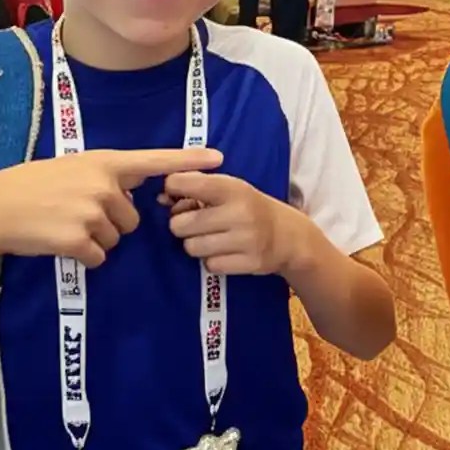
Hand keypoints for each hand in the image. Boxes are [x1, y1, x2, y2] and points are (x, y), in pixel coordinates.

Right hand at [0, 148, 223, 267]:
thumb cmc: (32, 187)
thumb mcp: (73, 168)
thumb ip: (106, 176)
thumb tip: (134, 189)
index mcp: (104, 163)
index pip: (156, 160)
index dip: (189, 160)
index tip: (220, 158)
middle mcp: (104, 184)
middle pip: (133, 218)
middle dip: (111, 222)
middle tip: (75, 213)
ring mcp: (92, 212)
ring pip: (117, 238)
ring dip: (95, 239)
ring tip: (64, 224)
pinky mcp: (80, 240)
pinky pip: (99, 256)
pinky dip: (83, 255)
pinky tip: (59, 241)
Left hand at [162, 172, 315, 275]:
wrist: (289, 235)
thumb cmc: (249, 207)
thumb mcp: (230, 188)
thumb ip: (197, 187)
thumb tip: (161, 198)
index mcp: (232, 188)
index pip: (185, 184)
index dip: (173, 189)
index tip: (177, 195)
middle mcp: (239, 212)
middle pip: (180, 224)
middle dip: (182, 225)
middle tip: (196, 224)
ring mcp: (246, 239)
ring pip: (191, 247)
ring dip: (195, 245)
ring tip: (210, 239)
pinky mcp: (250, 263)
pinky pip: (210, 265)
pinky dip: (211, 261)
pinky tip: (224, 253)